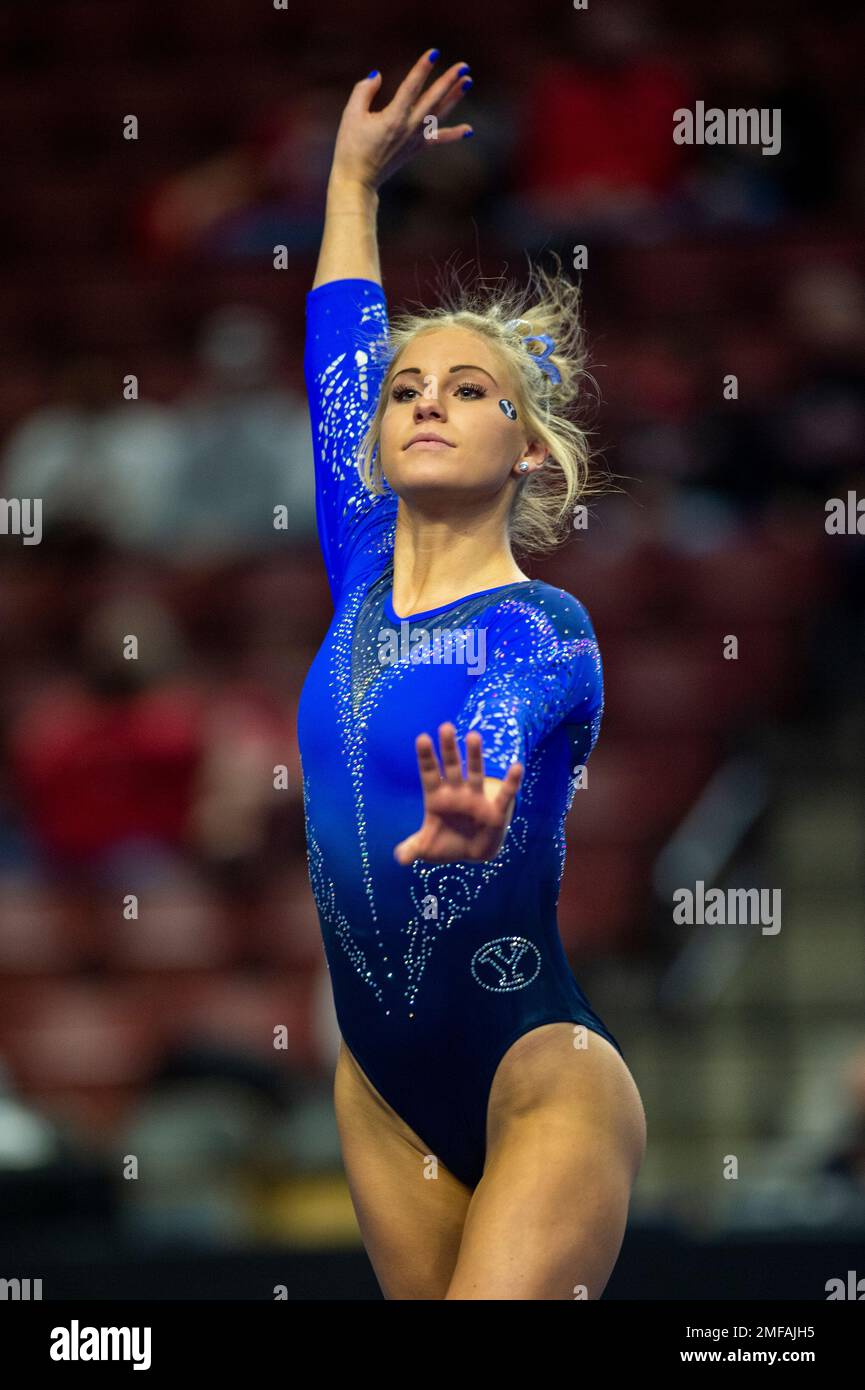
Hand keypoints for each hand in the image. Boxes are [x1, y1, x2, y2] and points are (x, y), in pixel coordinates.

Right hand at [330, 48, 473, 190]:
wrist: (358, 180)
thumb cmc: (351, 147)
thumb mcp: (351, 115)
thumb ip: (363, 90)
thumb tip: (377, 75)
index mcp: (393, 118)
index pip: (411, 87)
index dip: (423, 68)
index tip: (434, 53)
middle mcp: (409, 128)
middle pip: (433, 99)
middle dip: (448, 81)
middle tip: (464, 66)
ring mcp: (416, 139)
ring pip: (439, 114)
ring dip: (455, 97)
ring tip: (468, 81)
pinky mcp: (417, 149)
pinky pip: (439, 140)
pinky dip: (454, 134)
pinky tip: (469, 130)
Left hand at [394, 723, 522, 864]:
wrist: (473, 852)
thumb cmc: (447, 842)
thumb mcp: (426, 848)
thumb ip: (412, 849)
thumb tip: (400, 858)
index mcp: (437, 798)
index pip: (429, 774)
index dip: (426, 758)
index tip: (422, 738)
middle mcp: (457, 793)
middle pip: (451, 767)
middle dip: (449, 749)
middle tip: (446, 726)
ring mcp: (476, 800)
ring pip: (475, 774)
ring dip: (475, 756)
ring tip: (473, 736)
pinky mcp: (496, 811)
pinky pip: (505, 794)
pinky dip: (511, 782)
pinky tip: (516, 767)